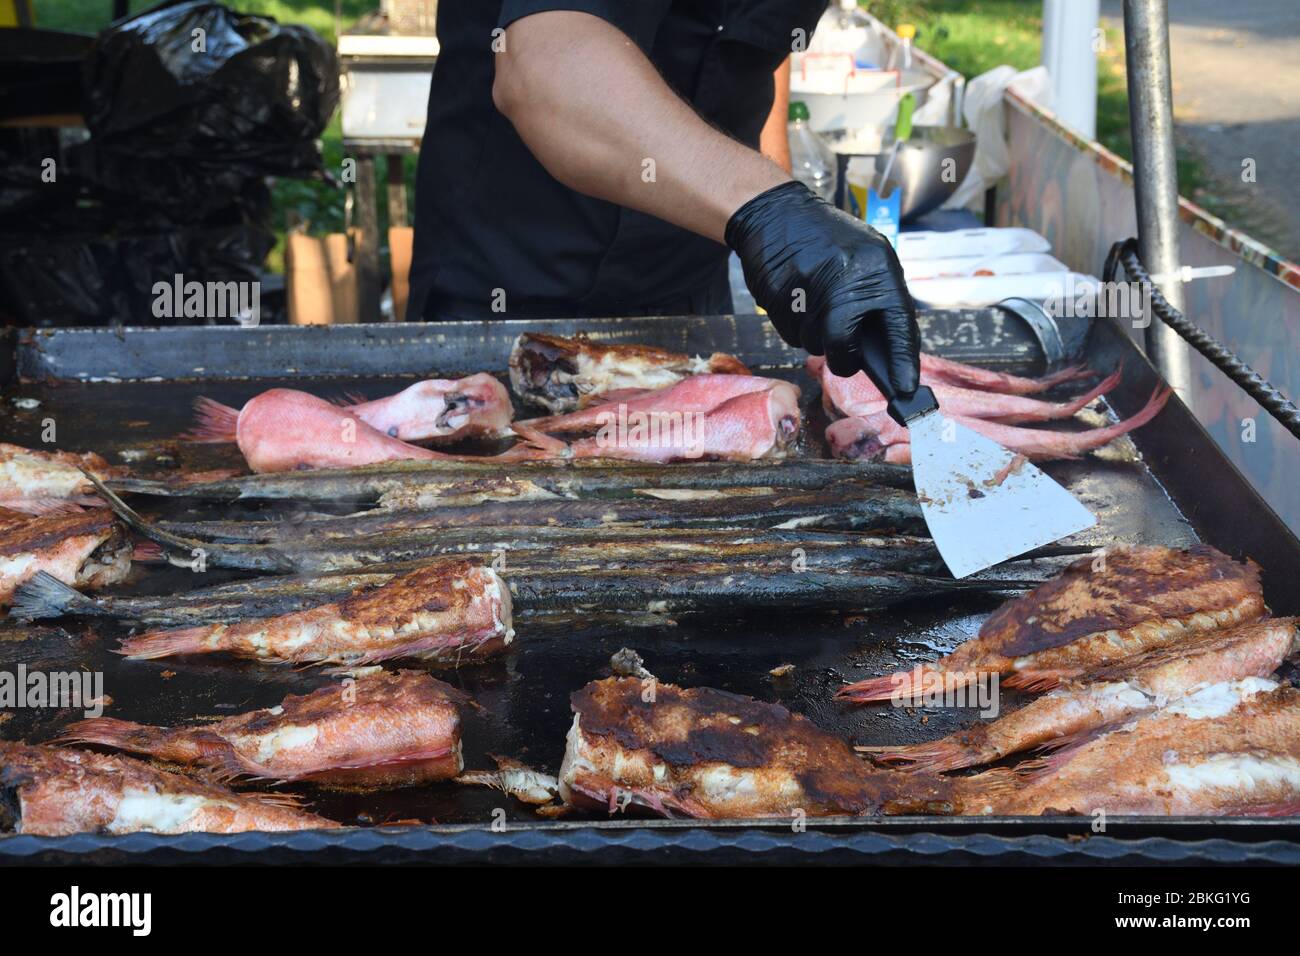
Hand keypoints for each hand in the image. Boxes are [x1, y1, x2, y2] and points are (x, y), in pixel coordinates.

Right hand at [726, 181, 920, 399]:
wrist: (777, 214)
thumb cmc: (828, 240)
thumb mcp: (868, 258)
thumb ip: (881, 298)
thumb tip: (893, 349)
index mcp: (875, 269)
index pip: (896, 324)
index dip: (901, 360)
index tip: (905, 388)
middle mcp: (842, 280)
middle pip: (842, 347)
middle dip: (843, 357)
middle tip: (843, 353)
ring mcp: (806, 289)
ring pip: (813, 343)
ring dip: (815, 333)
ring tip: (815, 301)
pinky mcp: (777, 297)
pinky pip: (789, 334)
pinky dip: (795, 325)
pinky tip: (796, 298)